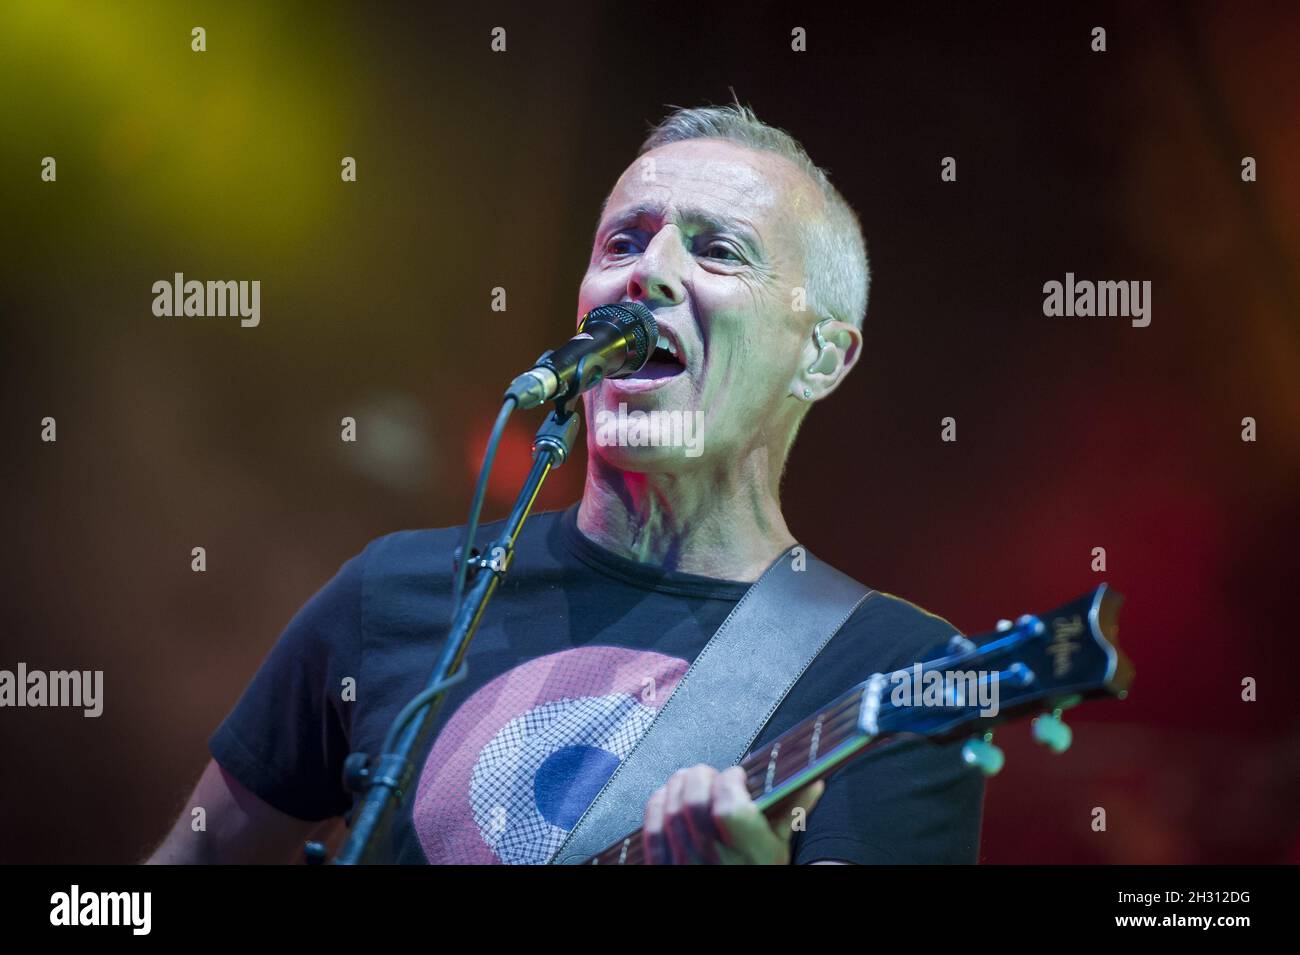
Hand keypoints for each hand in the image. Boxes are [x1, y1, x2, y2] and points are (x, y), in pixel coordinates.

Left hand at [641, 764, 825, 863]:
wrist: (735, 915)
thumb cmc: (756, 874)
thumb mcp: (778, 850)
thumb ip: (790, 812)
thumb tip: (811, 784)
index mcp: (748, 852)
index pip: (730, 804)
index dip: (731, 780)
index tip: (737, 776)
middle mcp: (714, 858)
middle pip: (694, 801)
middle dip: (702, 777)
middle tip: (711, 775)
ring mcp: (685, 863)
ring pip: (671, 810)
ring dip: (678, 785)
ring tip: (690, 780)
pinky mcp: (663, 866)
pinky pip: (651, 830)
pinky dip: (657, 806)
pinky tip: (667, 796)